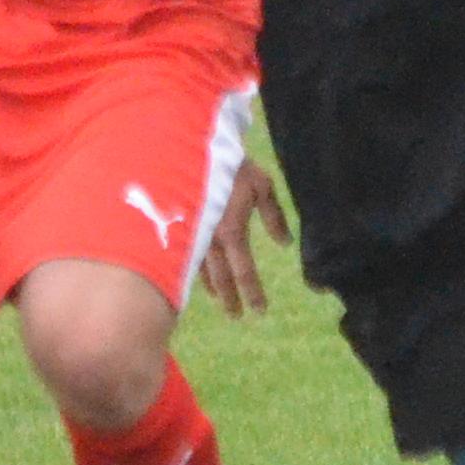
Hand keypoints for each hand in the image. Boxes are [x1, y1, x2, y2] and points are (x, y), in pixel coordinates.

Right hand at [197, 162, 290, 317]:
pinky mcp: (180, 226)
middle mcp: (210, 239)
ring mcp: (191, 234)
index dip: (253, 293)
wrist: (193, 148)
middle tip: (238, 316)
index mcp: (232, 231)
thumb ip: (274, 217)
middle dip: (230, 299)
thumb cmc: (233, 165)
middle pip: (221, 278)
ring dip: (213, 287)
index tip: (260, 311)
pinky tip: (196, 275)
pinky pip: (187, 255)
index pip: (244, 272)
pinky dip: (194, 269)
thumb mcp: (262, 186)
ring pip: (202, 269)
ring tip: (220, 300)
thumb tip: (285, 243)